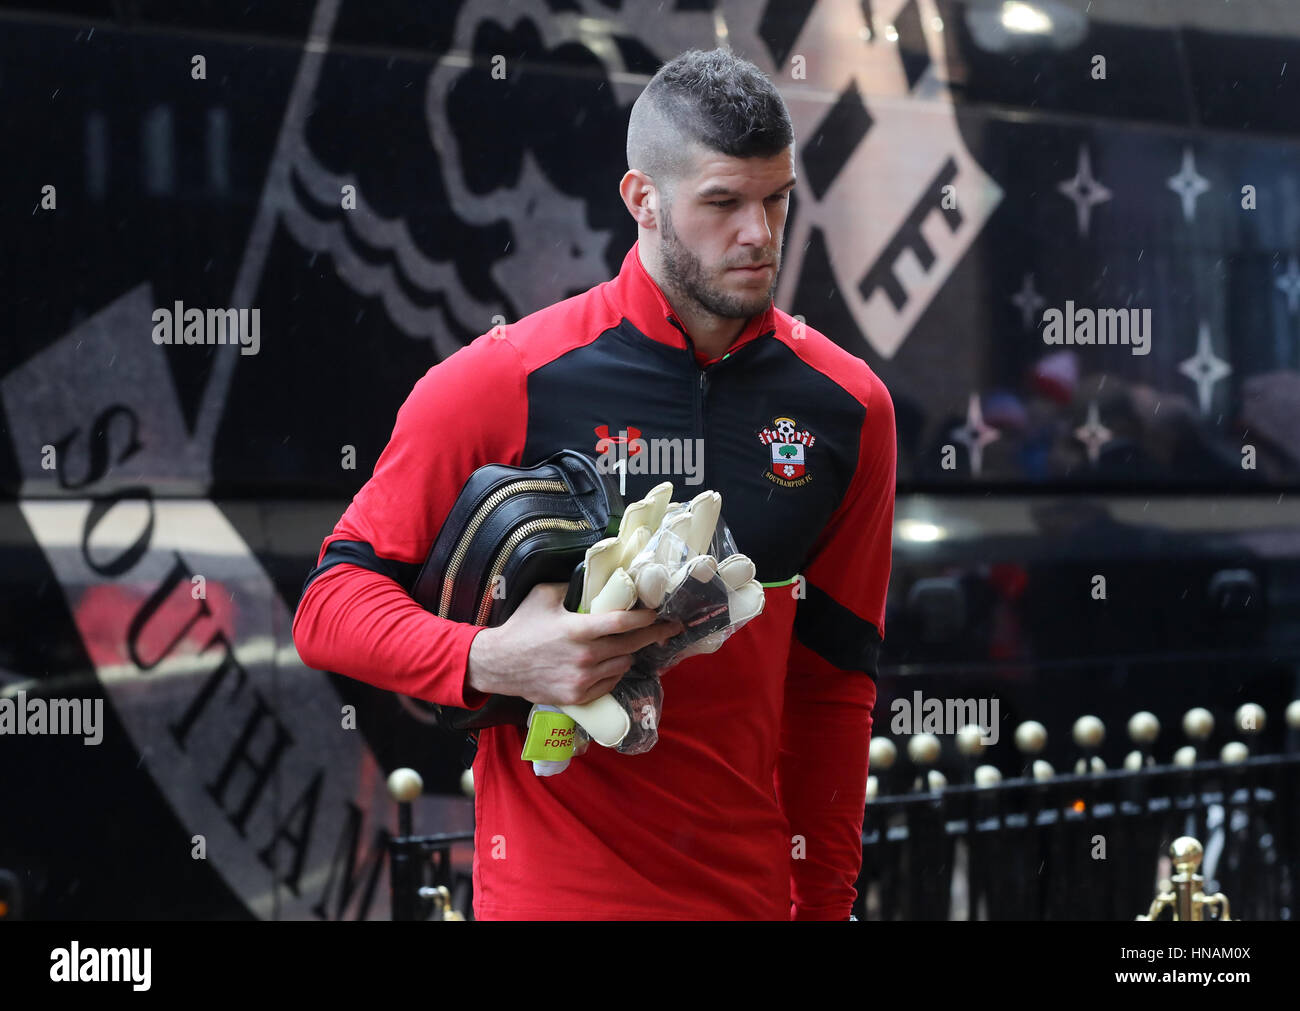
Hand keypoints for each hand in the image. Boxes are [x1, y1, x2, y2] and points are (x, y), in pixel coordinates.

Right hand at [467, 582, 680, 706]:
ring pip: (624, 665)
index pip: (624, 623)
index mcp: (578, 629)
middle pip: (632, 645)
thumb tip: (593, 582)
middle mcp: (585, 656)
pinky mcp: (578, 696)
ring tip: (628, 645)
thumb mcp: (544, 596)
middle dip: (654, 635)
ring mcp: (583, 679)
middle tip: (669, 628)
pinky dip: (614, 672)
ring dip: (629, 653)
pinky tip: (610, 663)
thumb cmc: (521, 627)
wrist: (498, 665)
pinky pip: (610, 683)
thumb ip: (571, 588)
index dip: (646, 617)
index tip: (658, 613)